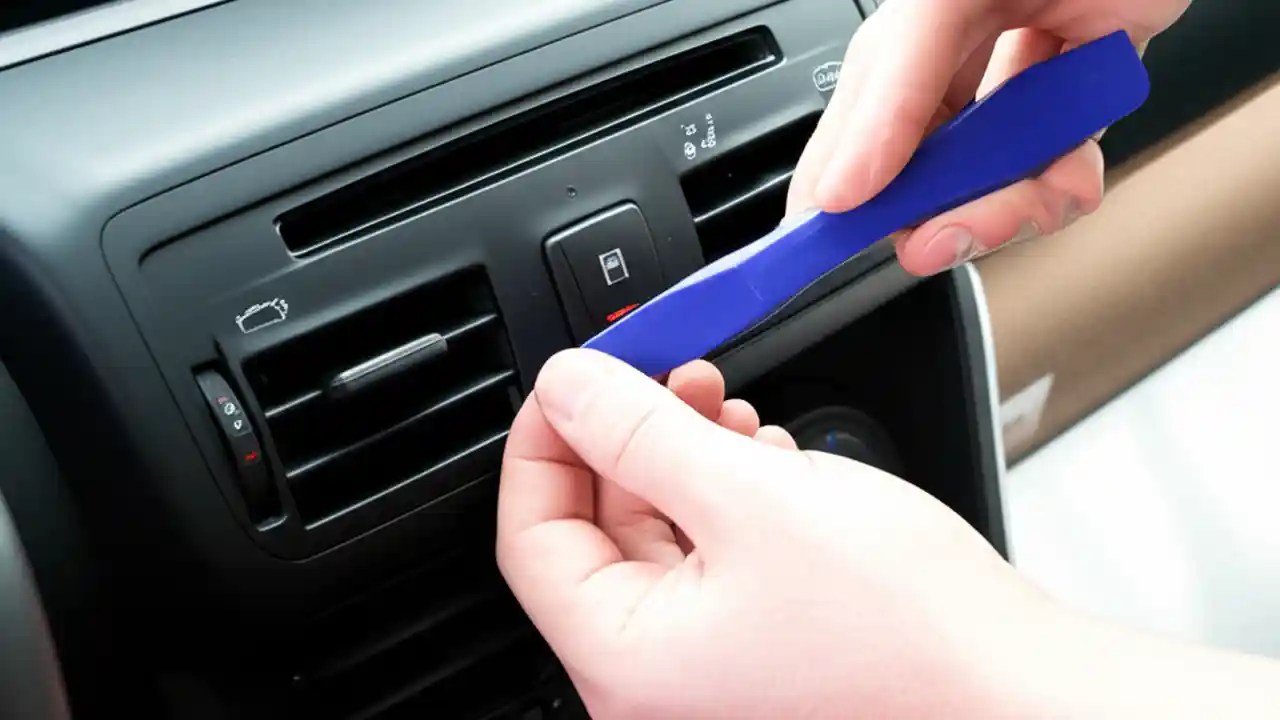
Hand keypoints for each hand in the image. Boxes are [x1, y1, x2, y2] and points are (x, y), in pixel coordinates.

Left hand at [496, 350, 1049, 717]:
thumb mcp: (751, 498)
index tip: (572, 381)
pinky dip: (726, 499)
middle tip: (666, 374)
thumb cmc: (911, 629)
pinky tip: (767, 462)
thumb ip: (640, 433)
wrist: (1019, 689)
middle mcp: (655, 682)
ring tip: (729, 412)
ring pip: (658, 537)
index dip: (545, 442)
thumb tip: (568, 387)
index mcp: (626, 663)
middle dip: (631, 439)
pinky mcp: (756, 648)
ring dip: (685, 459)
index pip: (531, 538)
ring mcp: (707, 671)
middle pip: (597, 532)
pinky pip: (709, 558)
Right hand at [787, 0, 1189, 275]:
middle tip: (939, 240)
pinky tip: (1072, 163)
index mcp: (896, 57)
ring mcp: (1012, 99)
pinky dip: (1069, 183)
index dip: (833, 209)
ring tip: (1035, 192)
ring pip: (992, 193)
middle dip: (939, 221)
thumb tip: (842, 190)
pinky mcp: (1076, 107)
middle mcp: (947, 81)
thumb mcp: (936, 9)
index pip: (845, 152)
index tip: (824, 257)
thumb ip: (887, 99)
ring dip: (1015, 210)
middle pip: (921, 187)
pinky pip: (1060, 176)